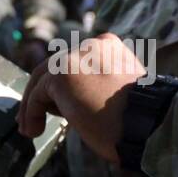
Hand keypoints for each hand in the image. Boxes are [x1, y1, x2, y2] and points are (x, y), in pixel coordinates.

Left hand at [17, 32, 144, 161]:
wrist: (147, 126)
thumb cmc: (139, 120)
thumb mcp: (118, 93)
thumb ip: (95, 85)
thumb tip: (69, 100)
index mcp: (108, 46)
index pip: (75, 62)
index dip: (61, 87)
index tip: (55, 108)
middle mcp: (91, 45)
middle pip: (55, 66)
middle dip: (42, 94)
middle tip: (33, 117)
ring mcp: (75, 57)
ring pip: (42, 79)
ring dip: (32, 105)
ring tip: (30, 129)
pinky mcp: (61, 75)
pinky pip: (37, 94)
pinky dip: (30, 112)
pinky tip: (33, 130)